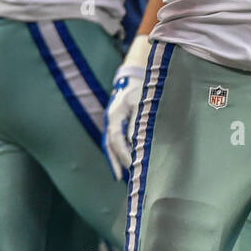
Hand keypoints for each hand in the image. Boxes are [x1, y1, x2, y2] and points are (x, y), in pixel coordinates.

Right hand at [103, 59, 145, 181]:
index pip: (117, 139)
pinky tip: (125, 156)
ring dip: (115, 157)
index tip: (133, 165)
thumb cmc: (141, 87)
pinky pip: (115, 137)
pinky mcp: (117, 118)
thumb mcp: (141, 104)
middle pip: (108, 144)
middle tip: (120, 178)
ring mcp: (112, 117)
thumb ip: (137, 123)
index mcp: (115, 114)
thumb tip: (135, 143)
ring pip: (110, 141)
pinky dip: (118, 148)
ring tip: (120, 173)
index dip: (123, 154)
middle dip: (114, 161)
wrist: (136, 72)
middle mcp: (111, 117)